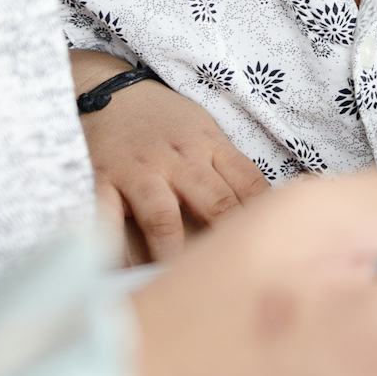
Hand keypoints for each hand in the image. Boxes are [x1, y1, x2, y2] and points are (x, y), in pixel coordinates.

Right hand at [71, 53, 268, 262]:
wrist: (109, 89)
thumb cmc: (163, 118)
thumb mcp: (202, 129)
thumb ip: (227, 166)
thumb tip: (266, 213)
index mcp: (208, 144)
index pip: (248, 184)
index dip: (264, 220)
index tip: (275, 253)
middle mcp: (178, 158)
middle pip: (215, 203)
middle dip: (230, 242)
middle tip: (240, 280)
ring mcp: (139, 170)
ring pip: (163, 218)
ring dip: (175, 254)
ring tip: (183, 286)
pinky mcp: (101, 180)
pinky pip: (108, 219)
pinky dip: (116, 249)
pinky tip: (126, 276)